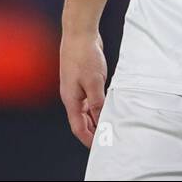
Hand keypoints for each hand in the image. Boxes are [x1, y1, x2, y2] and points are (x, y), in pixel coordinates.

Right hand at [59, 30, 106, 148]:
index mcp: (71, 99)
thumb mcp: (94, 82)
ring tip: (110, 124)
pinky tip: (108, 105)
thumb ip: (97, 102)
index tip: (99, 147)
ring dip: (97, 118)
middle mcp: (72, 96)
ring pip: (87, 109)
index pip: (78, 127)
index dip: (88, 139)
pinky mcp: (83, 79)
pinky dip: (98, 105)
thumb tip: (101, 120)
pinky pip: (91, 98)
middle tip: (107, 138)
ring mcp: (77, 87)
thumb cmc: (83, 55)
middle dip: (93, 131)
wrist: (79, 33)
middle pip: (82, 120)